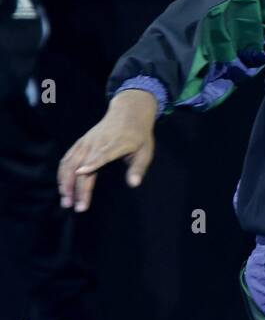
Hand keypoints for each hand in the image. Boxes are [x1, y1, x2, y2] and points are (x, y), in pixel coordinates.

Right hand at [57, 89, 157, 211]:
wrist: (128, 112)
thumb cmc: (139, 135)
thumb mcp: (146, 151)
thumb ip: (138, 168)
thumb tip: (134, 184)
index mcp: (116, 144)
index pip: (102, 154)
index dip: (92, 163)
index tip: (82, 173)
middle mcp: (97, 142)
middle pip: (82, 165)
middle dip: (77, 187)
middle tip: (77, 207)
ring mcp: (87, 142)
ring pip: (70, 163)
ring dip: (65, 182)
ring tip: (66, 201)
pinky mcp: (81, 142)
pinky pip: (67, 158)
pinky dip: (62, 173)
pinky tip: (63, 187)